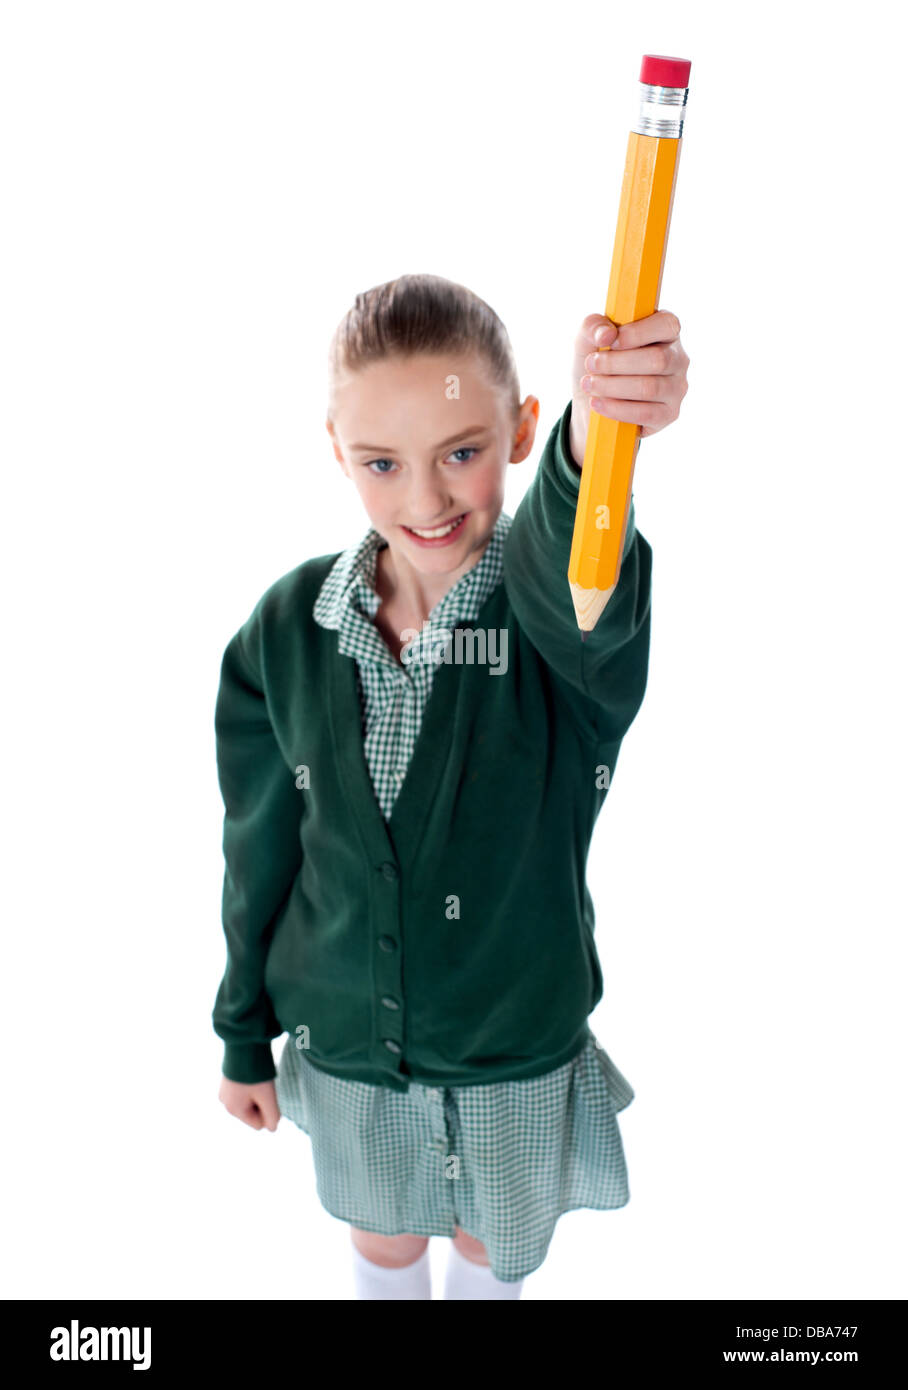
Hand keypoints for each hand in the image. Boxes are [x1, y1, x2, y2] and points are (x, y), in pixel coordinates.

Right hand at [218, 1074, 280, 1130]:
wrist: (243, 1046)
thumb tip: (272, 1129)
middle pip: (253, 1112)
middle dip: (261, 1102)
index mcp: (234, 1110)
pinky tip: (252, 1074)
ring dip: (257, 1093)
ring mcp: (225, 1091)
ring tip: (257, 1078)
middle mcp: (226, 1103)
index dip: (268, 1112)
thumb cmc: (255, 1074)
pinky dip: (251, 1085)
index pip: (258, 1124)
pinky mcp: (227, 1080)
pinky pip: (243, 1091)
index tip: (269, 1096)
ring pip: (249, 1101)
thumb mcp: (268, 1097)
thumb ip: (272, 1116)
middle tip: (263, 1086)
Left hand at [569, 310, 688, 467]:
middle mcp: (677, 358)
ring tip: (589, 384)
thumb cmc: (597, 365)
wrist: (591, 403)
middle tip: (591, 365)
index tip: (611, 341)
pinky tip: (596, 403)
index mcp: (665, 331)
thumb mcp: (587, 339)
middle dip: (617, 363)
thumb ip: (592, 326)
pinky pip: (645, 413)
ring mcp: (676, 388)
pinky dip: (616, 408)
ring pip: (649, 387)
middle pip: (657, 359)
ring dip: (612, 386)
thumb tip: (606, 334)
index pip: (666, 324)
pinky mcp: (669, 414)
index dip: (637, 332)